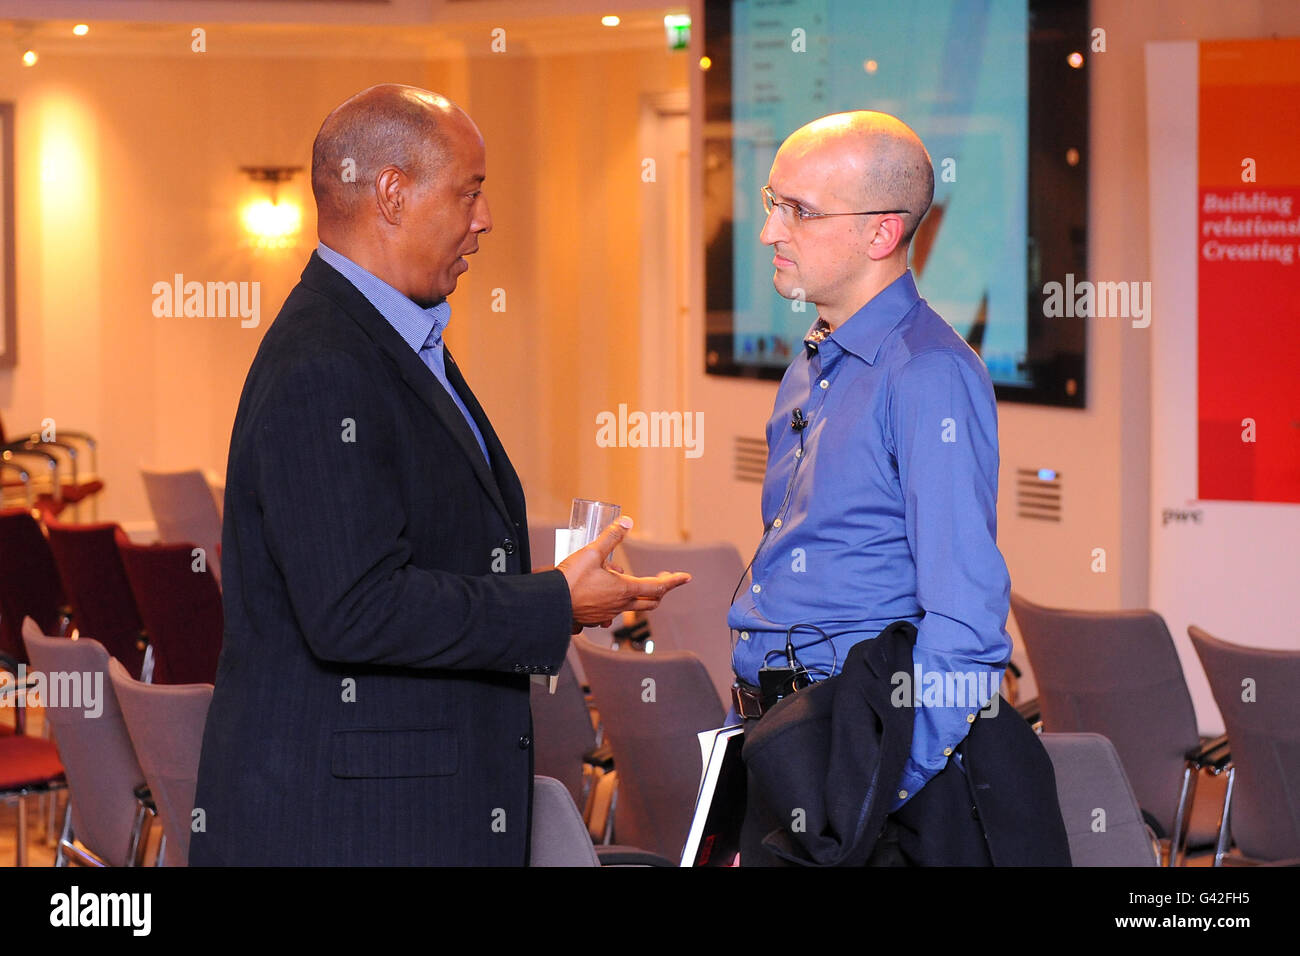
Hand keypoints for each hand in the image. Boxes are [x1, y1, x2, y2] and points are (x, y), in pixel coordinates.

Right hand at [558, 516, 690, 633]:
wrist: (550, 604)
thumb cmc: (570, 581)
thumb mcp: (591, 552)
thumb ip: (611, 537)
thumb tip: (626, 522)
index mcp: (624, 589)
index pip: (658, 586)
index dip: (674, 580)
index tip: (685, 577)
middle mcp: (620, 604)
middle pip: (651, 601)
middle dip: (660, 589)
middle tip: (663, 579)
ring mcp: (608, 614)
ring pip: (632, 606)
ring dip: (636, 594)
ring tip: (622, 578)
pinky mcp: (596, 619)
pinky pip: (613, 613)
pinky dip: (617, 602)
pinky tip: (606, 594)